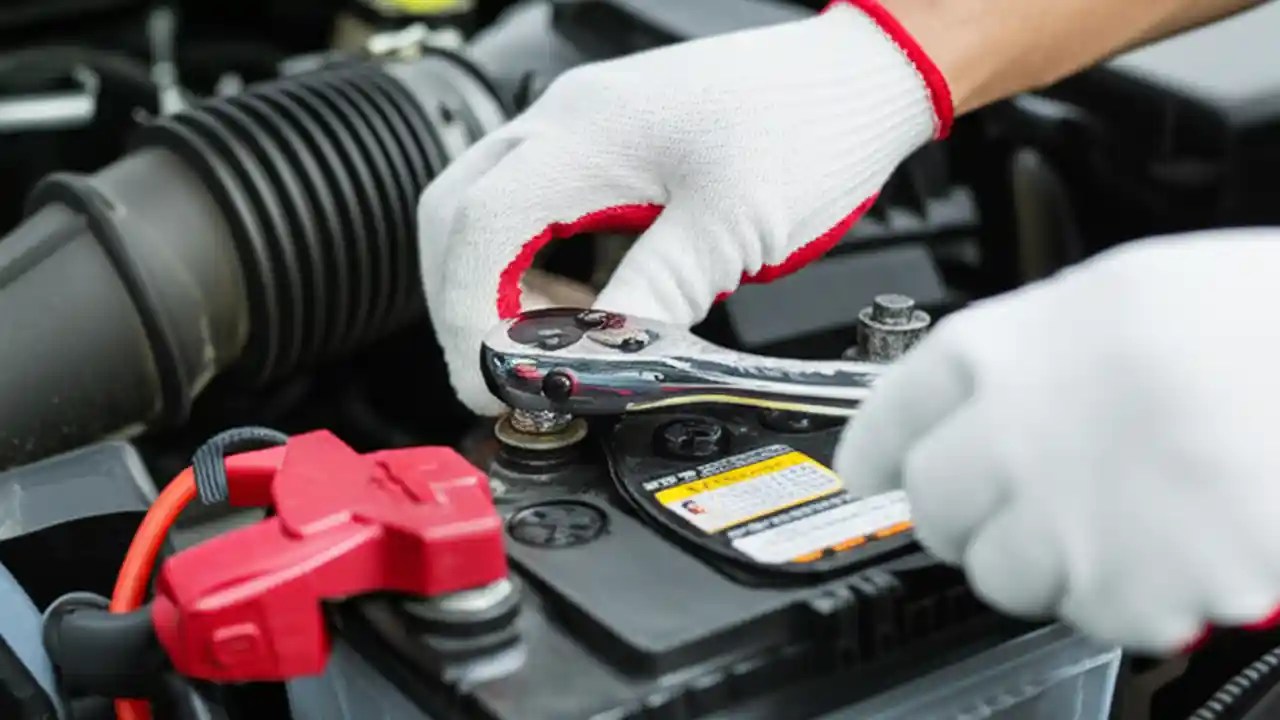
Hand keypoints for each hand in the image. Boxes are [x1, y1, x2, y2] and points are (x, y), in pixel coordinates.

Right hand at [417, 0, 952, 413]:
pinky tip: (589, 294)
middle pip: (458, 215)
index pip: (477, 229)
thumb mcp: (730, 230)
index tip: (488, 377)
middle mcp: (567, 120)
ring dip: (504, 282)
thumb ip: (652, 296)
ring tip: (559, 333)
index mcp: (585, 134)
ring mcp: (584, 127)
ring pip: (490, 209)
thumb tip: (592, 359)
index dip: (466, 315)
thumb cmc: (810, 126)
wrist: (860, 79)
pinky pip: (540, 204)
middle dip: (467, 301)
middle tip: (508, 363)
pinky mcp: (609, 144)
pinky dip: (543, 262)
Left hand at [833, 232, 1279, 652]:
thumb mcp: (1116, 298)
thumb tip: (967, 405)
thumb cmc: (1250, 318)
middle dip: (965, 510)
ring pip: (1003, 574)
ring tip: (1119, 512)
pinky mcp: (1136, 589)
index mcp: (1004, 352)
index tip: (872, 467)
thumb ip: (1026, 356)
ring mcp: (1071, 519)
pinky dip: (1129, 592)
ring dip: (1045, 556)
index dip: (877, 447)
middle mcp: (1016, 436)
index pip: (890, 417)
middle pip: (933, 509)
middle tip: (1020, 496)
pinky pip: (1095, 614)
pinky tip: (1173, 541)